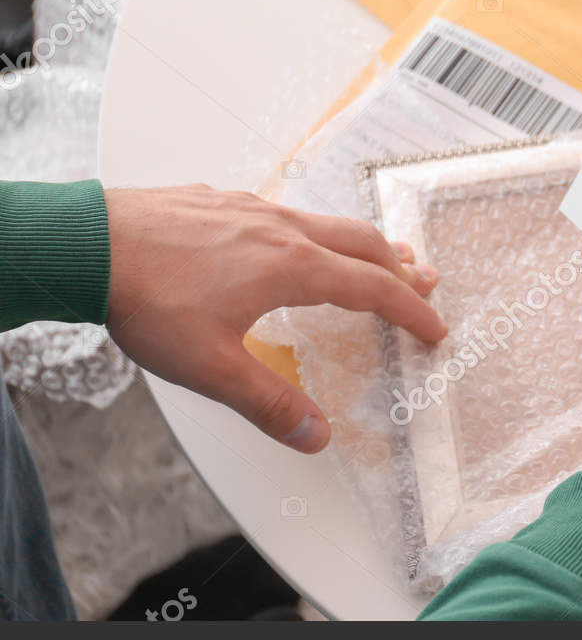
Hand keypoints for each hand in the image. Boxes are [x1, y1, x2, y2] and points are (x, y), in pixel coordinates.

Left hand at [104, 185, 446, 452]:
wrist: (88, 243)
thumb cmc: (147, 300)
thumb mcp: (210, 367)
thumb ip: (269, 403)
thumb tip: (317, 437)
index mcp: (293, 268)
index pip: (374, 289)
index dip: (411, 311)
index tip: (435, 329)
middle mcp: (283, 230)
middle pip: (364, 244)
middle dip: (400, 268)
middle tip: (425, 284)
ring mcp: (254, 210)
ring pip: (327, 223)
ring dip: (363, 244)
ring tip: (378, 256)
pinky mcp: (224, 202)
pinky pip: (288, 213)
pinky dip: (316, 231)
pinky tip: (295, 242)